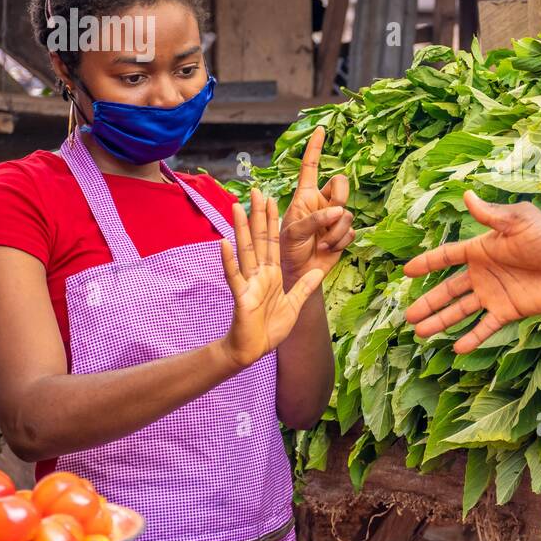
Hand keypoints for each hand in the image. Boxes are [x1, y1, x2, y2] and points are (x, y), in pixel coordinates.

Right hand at [220, 189, 325, 368]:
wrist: (253, 350)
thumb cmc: (270, 329)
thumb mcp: (295, 305)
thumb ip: (305, 287)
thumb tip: (318, 271)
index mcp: (272, 274)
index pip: (273, 242)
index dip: (273, 221)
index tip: (273, 199)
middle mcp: (259, 274)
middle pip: (259, 239)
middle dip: (258, 215)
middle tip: (255, 190)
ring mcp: (248, 283)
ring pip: (245, 251)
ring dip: (240, 229)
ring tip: (235, 207)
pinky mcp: (241, 296)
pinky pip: (234, 276)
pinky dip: (229, 261)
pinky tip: (222, 243)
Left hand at [279, 125, 354, 289]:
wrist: (299, 273)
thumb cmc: (288, 250)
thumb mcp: (293, 232)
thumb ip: (314, 219)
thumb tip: (339, 211)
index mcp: (304, 196)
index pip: (310, 167)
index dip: (314, 148)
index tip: (321, 129)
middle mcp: (320, 203)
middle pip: (340, 184)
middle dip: (340, 199)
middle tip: (332, 215)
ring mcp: (333, 218)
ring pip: (347, 213)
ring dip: (336, 231)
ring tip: (322, 243)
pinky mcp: (343, 233)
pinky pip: (351, 231)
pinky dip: (341, 242)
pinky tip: (329, 249)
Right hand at [403, 191, 540, 352]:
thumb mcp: (520, 221)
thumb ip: (492, 214)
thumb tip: (467, 195)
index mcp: (481, 250)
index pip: (446, 257)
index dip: (427, 263)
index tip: (406, 271)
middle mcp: (483, 273)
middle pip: (448, 290)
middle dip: (427, 303)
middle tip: (407, 316)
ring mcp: (495, 294)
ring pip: (461, 311)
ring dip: (441, 321)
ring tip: (420, 332)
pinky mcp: (509, 311)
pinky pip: (485, 327)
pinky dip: (471, 337)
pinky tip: (456, 348)